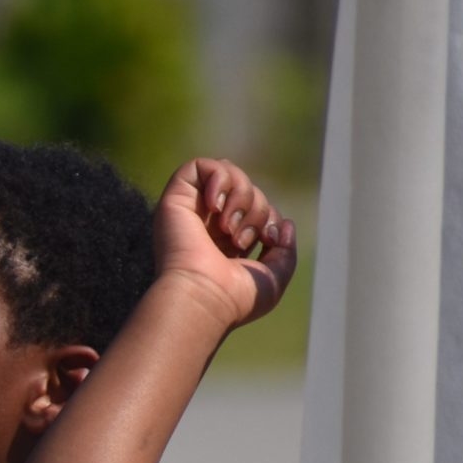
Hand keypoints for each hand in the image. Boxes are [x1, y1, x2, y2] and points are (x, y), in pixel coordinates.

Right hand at [152, 158, 297, 332]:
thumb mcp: (273, 278)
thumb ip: (286, 252)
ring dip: (240, 196)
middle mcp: (207, 223)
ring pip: (228, 173)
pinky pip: (200, 165)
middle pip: (247, 189)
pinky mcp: (176, 199)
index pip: (257, 207)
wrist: (202, 297)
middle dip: (257, 210)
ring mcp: (191, 210)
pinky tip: (215, 206)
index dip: (269, 218)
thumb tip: (284, 224)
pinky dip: (218, 179)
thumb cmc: (235, 297)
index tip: (269, 240)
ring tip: (228, 227)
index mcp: (225, 241)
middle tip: (241, 239)